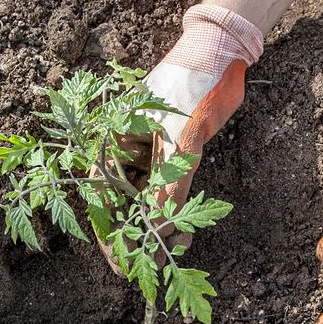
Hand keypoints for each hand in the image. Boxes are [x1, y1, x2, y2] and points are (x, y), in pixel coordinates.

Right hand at [96, 4, 262, 268]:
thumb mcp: (181, 143)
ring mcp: (146, 154)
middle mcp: (124, 150)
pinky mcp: (168, 156)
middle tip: (159, 261)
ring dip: (162, 226)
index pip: (102, 197)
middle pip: (122, 205)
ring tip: (183, 243)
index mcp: (112, 140)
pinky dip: (176, 211)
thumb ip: (169, 188)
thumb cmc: (191, 89)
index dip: (110, 234)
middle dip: (140, 235)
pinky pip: (166, 192)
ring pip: (146, 202)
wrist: (221, 58)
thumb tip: (156, 232)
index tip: (122, 265)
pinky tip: (188, 230)